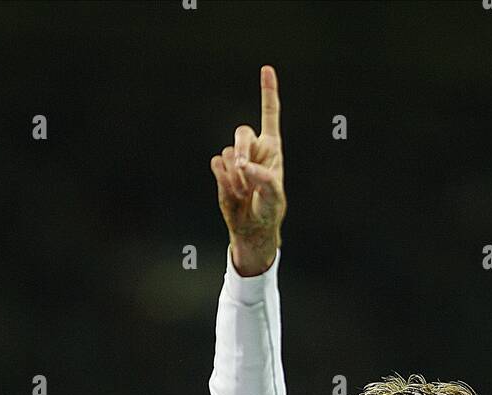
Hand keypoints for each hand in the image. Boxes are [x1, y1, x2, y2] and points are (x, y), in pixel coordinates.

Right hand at [211, 64, 286, 276]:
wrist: (252, 228)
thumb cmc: (269, 211)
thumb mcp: (274, 198)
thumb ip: (264, 179)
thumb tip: (244, 166)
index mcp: (272, 148)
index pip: (270, 114)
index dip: (268, 92)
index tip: (266, 69)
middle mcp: (253, 149)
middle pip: (242, 132)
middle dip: (242, 150)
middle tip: (243, 169)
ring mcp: (235, 159)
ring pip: (228, 153)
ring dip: (236, 176)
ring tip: (244, 193)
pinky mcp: (221, 170)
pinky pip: (217, 164)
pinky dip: (224, 179)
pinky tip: (233, 192)